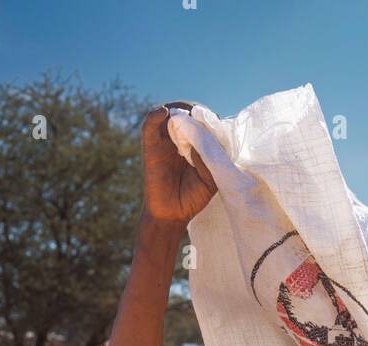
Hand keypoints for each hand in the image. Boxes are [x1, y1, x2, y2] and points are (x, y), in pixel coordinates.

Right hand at [140, 103, 217, 225]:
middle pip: (187, 112)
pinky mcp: (150, 145)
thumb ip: (210, 159)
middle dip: (197, 112)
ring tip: (188, 114)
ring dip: (179, 108)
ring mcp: (165, 140)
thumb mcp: (210, 179)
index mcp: (196, 144)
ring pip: (170, 113)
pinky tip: (165, 112)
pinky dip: (155, 114)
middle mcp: (180, 138)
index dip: (210, 119)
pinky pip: (149, 125)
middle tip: (204, 117)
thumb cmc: (192, 198)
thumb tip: (203, 137)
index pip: (203, 121)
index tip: (218, 123)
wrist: (172, 214)